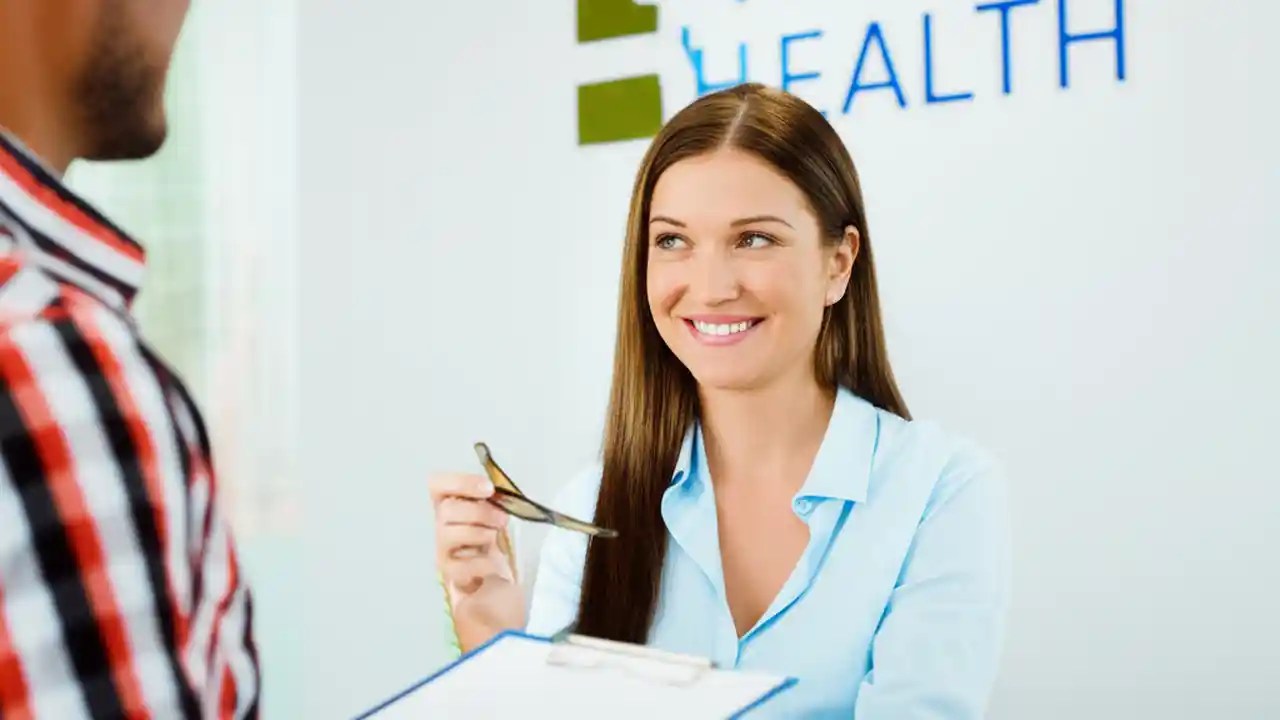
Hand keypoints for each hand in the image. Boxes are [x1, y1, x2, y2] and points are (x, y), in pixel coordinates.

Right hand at [429, 472, 526, 648]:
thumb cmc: (493, 546)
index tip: (488, 489)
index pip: (437, 485)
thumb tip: (500, 492)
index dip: (460, 483)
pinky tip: (493, 566)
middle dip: (479, 512)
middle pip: (446, 510)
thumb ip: (491, 502)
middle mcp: (441, 527)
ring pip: (448, 534)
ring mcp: (443, 551)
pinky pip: (460, 564)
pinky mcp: (450, 575)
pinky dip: (482, 563)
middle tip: (502, 521)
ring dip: (479, 534)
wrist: (494, 587)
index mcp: (451, 506)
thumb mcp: (494, 518)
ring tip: (495, 540)